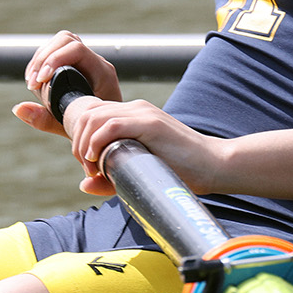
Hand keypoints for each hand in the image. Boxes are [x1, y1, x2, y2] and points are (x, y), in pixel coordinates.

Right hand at [10, 31, 122, 137]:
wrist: (109, 132)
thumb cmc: (95, 132)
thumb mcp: (70, 128)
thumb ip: (46, 120)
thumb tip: (18, 108)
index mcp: (102, 73)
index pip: (76, 49)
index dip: (54, 60)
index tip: (40, 81)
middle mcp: (95, 62)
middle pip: (66, 40)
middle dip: (43, 58)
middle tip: (32, 84)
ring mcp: (85, 61)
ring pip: (59, 42)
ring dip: (39, 60)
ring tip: (32, 84)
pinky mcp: (75, 64)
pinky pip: (55, 51)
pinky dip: (40, 63)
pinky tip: (34, 82)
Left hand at [54, 97, 225, 197]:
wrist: (214, 165)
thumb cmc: (181, 171)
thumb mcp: (139, 170)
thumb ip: (111, 176)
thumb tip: (83, 184)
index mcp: (134, 115)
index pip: (92, 115)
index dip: (80, 139)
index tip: (87, 165)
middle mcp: (137, 109)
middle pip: (88, 113)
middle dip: (78, 141)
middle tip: (87, 168)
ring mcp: (144, 114)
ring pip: (95, 117)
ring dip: (84, 143)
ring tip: (91, 166)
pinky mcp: (151, 124)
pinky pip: (111, 125)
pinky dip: (96, 142)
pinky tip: (97, 159)